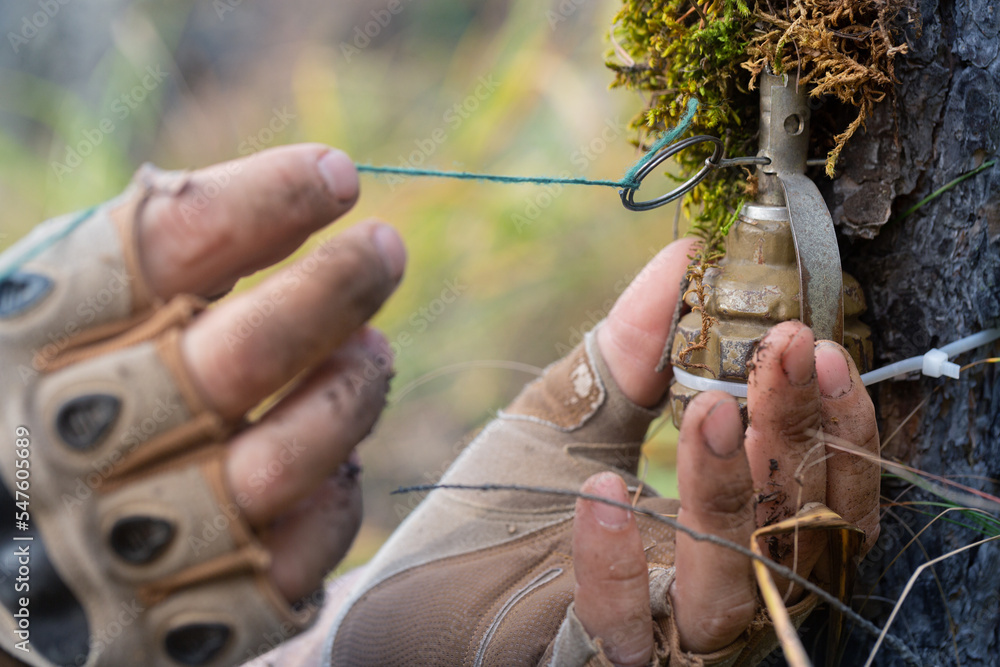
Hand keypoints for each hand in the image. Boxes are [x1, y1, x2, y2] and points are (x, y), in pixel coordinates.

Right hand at [0, 143, 405, 664]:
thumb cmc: (49, 400)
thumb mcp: (66, 309)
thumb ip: (161, 256)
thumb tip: (306, 192)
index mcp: (31, 345)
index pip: (153, 254)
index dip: (258, 205)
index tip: (335, 175)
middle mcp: (75, 445)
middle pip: (233, 364)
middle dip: (328, 296)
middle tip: (384, 249)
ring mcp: (128, 544)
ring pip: (273, 468)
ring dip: (344, 400)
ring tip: (372, 353)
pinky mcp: (181, 622)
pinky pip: (290, 563)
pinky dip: (333, 502)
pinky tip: (335, 464)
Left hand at [323, 238, 877, 666]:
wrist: (409, 602)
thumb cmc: (496, 514)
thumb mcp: (571, 420)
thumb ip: (633, 352)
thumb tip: (682, 260)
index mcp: (724, 533)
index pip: (810, 482)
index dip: (828, 415)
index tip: (812, 340)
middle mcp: (714, 593)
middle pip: (796, 531)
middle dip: (798, 436)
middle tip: (785, 351)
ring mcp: (663, 643)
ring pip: (735, 590)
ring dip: (730, 495)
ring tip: (711, 408)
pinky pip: (627, 635)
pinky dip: (618, 568)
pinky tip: (601, 493)